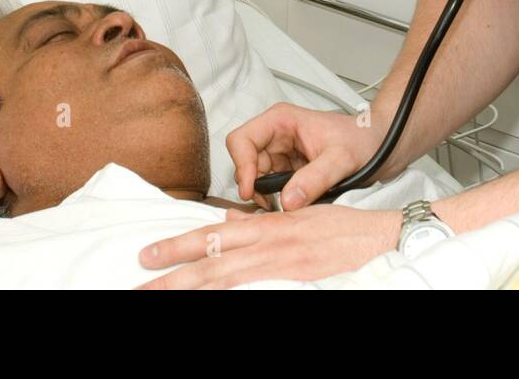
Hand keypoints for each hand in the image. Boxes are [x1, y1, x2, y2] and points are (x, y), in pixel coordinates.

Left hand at [136, 205, 401, 288]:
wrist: (380, 238)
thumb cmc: (344, 229)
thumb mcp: (297, 217)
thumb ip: (259, 223)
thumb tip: (228, 225)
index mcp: (266, 227)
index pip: (212, 236)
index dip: (179, 246)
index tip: (150, 254)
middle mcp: (268, 244)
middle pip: (209, 261)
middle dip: (171, 273)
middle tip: (137, 282)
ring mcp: (280, 266)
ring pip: (224, 279)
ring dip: (188, 287)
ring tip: (157, 293)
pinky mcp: (295, 281)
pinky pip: (253, 291)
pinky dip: (228, 295)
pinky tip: (208, 300)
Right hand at [226, 102, 386, 209]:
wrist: (381, 145)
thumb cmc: (364, 140)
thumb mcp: (342, 159)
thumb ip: (316, 178)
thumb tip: (288, 200)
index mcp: (282, 120)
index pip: (241, 139)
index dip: (241, 165)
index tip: (250, 191)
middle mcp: (277, 135)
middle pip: (245, 161)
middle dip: (253, 185)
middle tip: (269, 206)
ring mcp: (281, 153)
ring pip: (255, 177)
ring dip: (264, 195)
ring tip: (285, 208)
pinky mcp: (288, 170)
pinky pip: (270, 187)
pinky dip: (275, 199)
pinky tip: (291, 206)